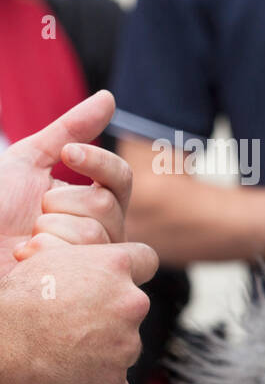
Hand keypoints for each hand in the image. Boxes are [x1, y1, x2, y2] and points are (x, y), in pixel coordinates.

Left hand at [0, 91, 130, 273]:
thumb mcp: (28, 160)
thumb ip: (71, 129)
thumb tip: (108, 97)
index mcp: (90, 203)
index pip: (119, 178)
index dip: (98, 163)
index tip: (68, 155)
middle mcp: (100, 233)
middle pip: (107, 205)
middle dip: (60, 204)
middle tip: (33, 215)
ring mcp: (93, 261)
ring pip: (96, 233)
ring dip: (50, 232)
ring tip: (27, 243)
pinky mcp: (86, 286)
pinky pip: (86, 259)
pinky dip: (48, 254)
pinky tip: (29, 261)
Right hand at [0, 236, 156, 383]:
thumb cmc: (16, 300)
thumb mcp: (49, 259)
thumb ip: (87, 261)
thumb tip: (97, 260)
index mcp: (116, 266)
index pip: (145, 260)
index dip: (131, 272)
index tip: (116, 282)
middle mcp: (131, 303)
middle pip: (132, 309)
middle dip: (111, 316)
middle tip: (72, 323)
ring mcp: (126, 344)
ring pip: (124, 348)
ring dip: (102, 352)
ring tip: (63, 351)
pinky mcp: (114, 380)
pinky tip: (79, 381)